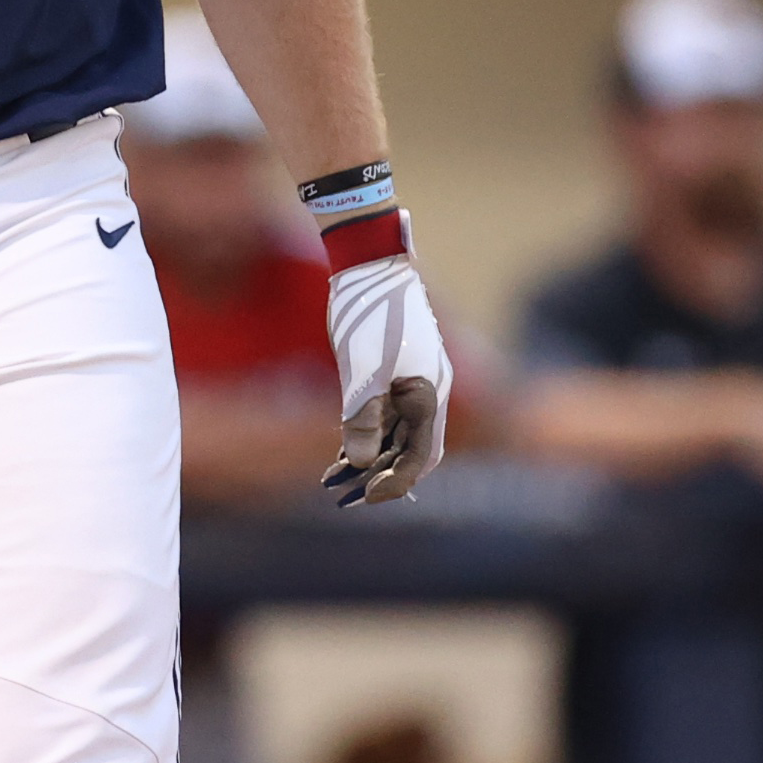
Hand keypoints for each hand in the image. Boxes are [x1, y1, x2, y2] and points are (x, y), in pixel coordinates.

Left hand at [319, 252, 449, 505]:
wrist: (369, 265)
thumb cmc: (368, 315)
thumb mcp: (361, 371)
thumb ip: (363, 419)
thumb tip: (363, 464)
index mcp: (430, 396)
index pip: (422, 457)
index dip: (395, 482)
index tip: (364, 497)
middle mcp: (428, 393)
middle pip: (411, 451)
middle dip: (381, 477)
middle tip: (344, 496)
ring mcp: (413, 383)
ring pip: (396, 436)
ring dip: (369, 459)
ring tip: (332, 480)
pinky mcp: (395, 374)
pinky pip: (386, 417)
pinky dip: (367, 436)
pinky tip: (340, 452)